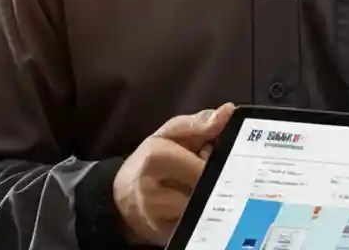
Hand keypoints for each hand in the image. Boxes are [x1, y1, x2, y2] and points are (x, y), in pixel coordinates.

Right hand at [114, 103, 235, 246]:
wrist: (120, 198)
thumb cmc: (150, 161)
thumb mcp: (169, 134)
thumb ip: (199, 123)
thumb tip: (228, 111)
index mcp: (156, 157)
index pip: (205, 166)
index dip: (219, 164)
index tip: (223, 162)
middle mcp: (152, 190)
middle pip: (206, 190)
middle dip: (216, 183)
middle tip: (215, 177)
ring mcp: (156, 217)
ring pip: (203, 210)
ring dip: (209, 201)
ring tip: (202, 192)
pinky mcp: (163, 236)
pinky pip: (197, 226)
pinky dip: (202, 218)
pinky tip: (198, 210)